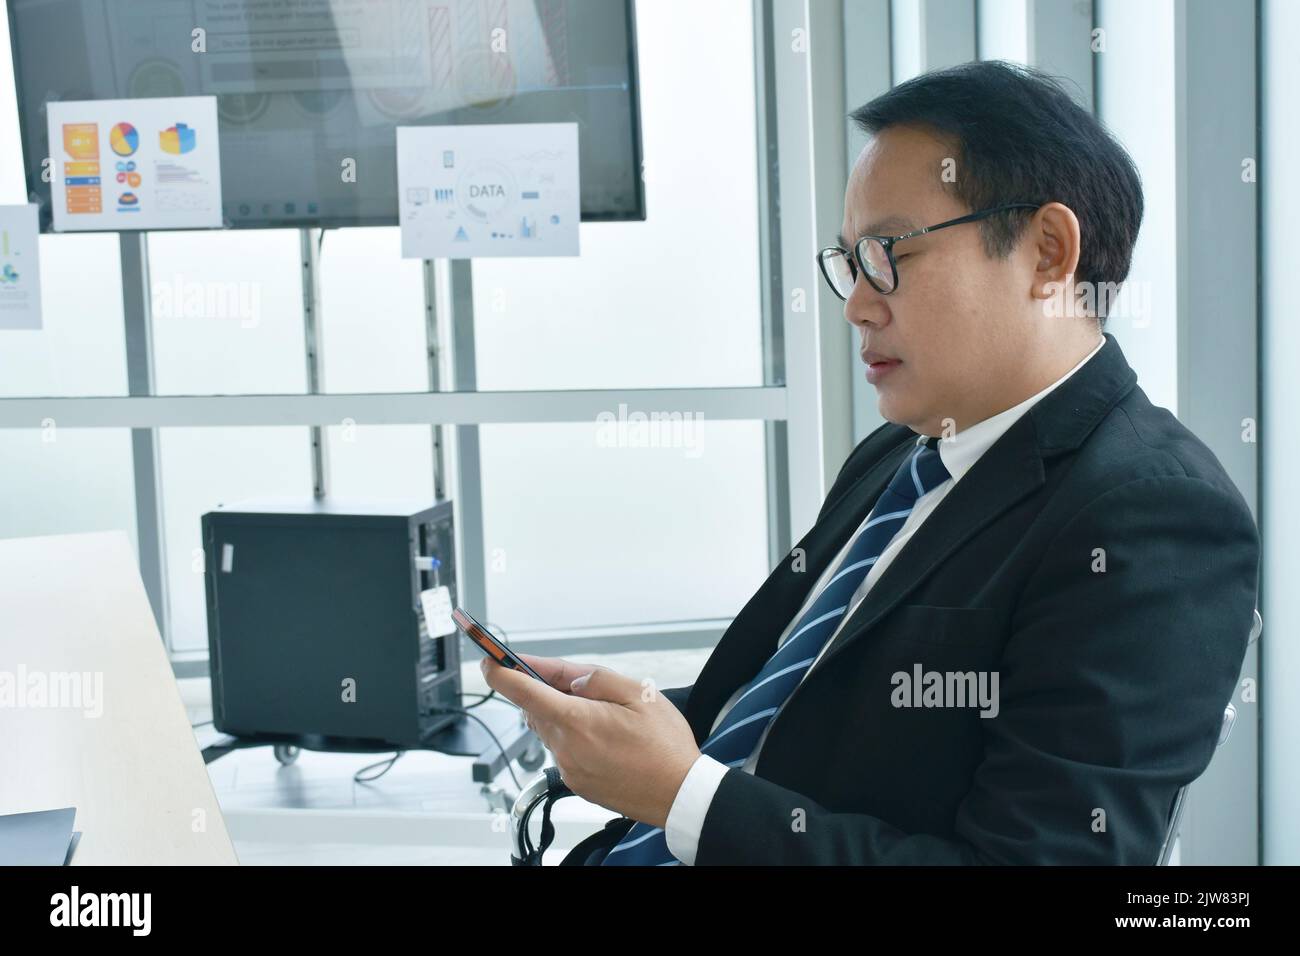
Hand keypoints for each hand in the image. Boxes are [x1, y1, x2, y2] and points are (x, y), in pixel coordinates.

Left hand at [480, 652, 700, 829]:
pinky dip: (573, 736)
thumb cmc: (664, 746)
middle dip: (546, 689)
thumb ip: (598, 679)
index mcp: (578, 720)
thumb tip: (570, 680)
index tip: (489, 661)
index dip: (501, 674)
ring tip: (602, 712)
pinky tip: (604, 736)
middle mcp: (566, 747)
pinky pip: (563, 750)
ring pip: (550, 729)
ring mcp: (569, 768)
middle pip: (536, 708)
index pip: (524, 692)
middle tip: (576, 680)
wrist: (678, 795)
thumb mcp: (640, 694)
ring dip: (562, 713)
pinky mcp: (577, 783)